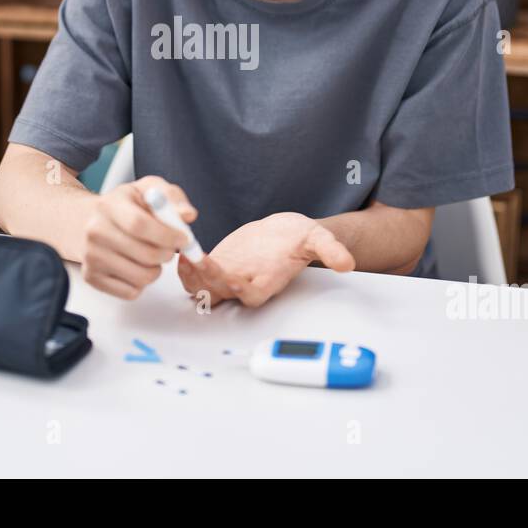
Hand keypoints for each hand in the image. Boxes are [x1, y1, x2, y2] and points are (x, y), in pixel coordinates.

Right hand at [79, 177, 196, 299]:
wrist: (86, 220)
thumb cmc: (124, 206)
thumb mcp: (147, 190)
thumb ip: (171, 197)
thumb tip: (188, 215)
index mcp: (109, 206)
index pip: (140, 225)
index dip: (168, 235)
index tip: (184, 238)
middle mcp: (95, 232)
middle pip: (145, 255)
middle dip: (167, 254)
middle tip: (168, 247)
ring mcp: (91, 257)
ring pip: (142, 277)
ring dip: (155, 269)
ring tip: (150, 255)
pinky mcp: (92, 278)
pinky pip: (131, 292)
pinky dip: (141, 283)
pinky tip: (136, 266)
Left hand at [178, 212, 354, 307]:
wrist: (284, 233)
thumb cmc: (299, 237)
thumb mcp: (316, 237)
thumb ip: (330, 249)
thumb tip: (346, 262)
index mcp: (266, 283)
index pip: (250, 294)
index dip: (239, 288)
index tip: (230, 277)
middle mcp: (244, 285)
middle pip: (221, 291)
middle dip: (206, 279)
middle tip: (196, 262)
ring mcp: (228, 278)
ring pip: (204, 287)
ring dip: (191, 277)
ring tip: (183, 258)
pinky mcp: (216, 268)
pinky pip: (197, 276)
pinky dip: (187, 269)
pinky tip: (180, 254)